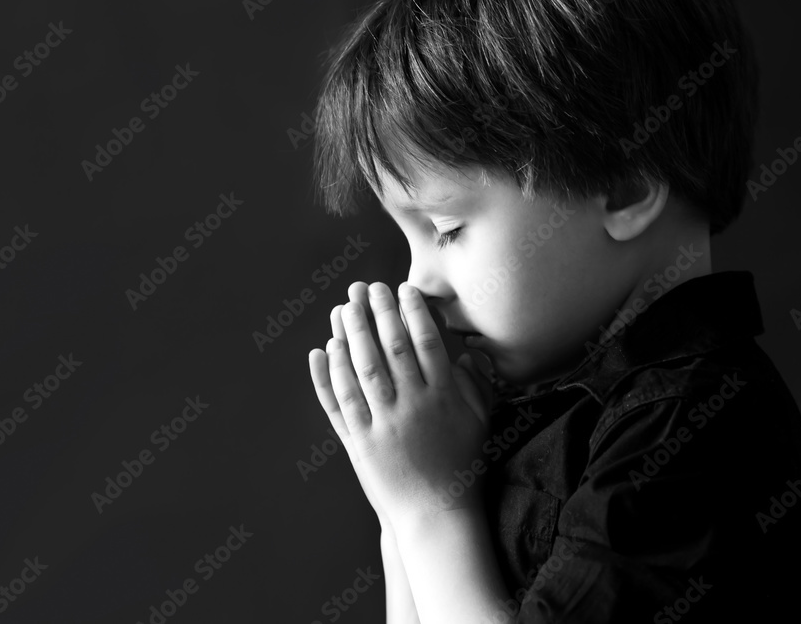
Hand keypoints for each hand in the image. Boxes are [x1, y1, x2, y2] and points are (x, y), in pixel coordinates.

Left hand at [308, 281, 493, 529]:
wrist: (436, 513)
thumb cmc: (461, 466)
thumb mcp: (479, 423)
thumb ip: (475, 387)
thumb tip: (465, 356)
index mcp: (442, 397)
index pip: (426, 343)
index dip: (412, 312)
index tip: (402, 288)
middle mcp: (412, 406)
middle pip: (391, 348)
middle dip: (378, 313)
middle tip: (367, 287)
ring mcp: (383, 424)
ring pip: (362, 370)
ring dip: (350, 334)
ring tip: (342, 308)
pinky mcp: (360, 443)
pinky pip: (340, 402)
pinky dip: (328, 375)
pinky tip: (321, 349)